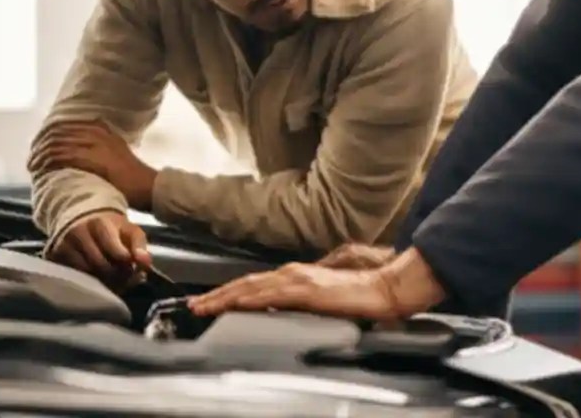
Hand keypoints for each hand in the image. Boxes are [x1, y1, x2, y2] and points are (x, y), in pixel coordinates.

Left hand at [29, 120, 156, 209]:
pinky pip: (63, 157)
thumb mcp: (115, 149)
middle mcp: (95, 132)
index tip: (37, 149)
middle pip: (57, 134)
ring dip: (42, 157)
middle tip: (31, 160)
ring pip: (57, 145)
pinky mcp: (93, 159)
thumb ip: (99, 143)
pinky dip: (50, 164)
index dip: (47, 137)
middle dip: (40, 147)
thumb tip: (78, 147)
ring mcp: (94, 145)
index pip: (64, 126)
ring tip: (33, 168)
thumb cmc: (131, 174)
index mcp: (99, 128)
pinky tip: (42, 171)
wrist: (147, 185)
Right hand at [47, 211, 152, 288]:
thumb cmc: (110, 227)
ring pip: (87, 274)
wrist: (82, 217)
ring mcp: (65, 245)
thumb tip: (145, 263)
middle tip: (121, 275)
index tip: (130, 264)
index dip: (127, 264)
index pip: (117, 253)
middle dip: (115, 275)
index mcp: (100, 223)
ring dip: (101, 281)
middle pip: (101, 267)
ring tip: (109, 275)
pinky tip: (94, 276)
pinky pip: (74, 277)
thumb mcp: (129, 230)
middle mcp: (79, 232)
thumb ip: (140, 246)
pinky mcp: (55, 256)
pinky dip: (87, 281)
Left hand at [187, 247, 444, 321]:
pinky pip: (273, 295)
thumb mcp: (327, 292)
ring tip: (203, 307)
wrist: (388, 287)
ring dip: (224, 297)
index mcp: (296, 275)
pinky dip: (250, 299)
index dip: (228, 292)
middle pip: (245, 284)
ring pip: (252, 288)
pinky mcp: (309, 291)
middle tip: (193, 306)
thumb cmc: (364, 289)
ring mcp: (299, 279)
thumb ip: (305, 295)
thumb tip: (284, 305)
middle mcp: (293, 273)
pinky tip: (235, 304)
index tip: (207, 302)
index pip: (254, 284)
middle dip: (216, 296)